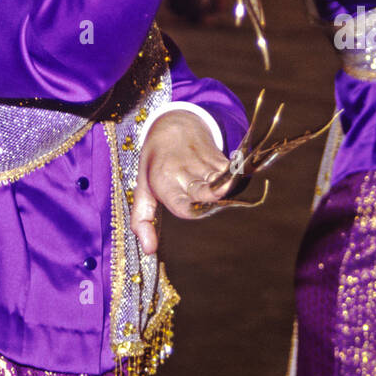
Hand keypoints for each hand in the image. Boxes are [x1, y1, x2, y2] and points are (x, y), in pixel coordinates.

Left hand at [130, 111, 231, 253]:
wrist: (173, 125)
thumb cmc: (155, 162)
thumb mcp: (141, 189)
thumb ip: (142, 220)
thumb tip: (150, 250)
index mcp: (165, 182)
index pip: (183, 206)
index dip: (192, 213)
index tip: (195, 215)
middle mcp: (186, 172)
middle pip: (208, 193)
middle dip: (215, 201)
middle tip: (217, 208)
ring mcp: (205, 164)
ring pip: (224, 183)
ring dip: (227, 193)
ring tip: (225, 198)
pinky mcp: (221, 158)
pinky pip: (232, 174)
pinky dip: (234, 181)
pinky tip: (231, 185)